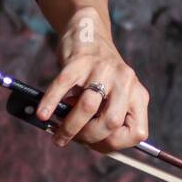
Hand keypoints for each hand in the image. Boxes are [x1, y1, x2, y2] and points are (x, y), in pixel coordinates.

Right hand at [36, 8, 149, 154]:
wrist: (89, 36)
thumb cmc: (98, 77)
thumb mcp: (115, 98)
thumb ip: (107, 122)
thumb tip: (88, 145)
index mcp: (138, 95)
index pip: (137, 132)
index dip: (115, 144)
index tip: (97, 145)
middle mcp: (126, 81)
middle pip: (111, 122)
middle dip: (89, 137)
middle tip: (73, 139)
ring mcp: (104, 69)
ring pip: (88, 107)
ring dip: (69, 127)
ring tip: (57, 133)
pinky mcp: (80, 61)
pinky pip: (63, 86)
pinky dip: (51, 103)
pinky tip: (43, 115)